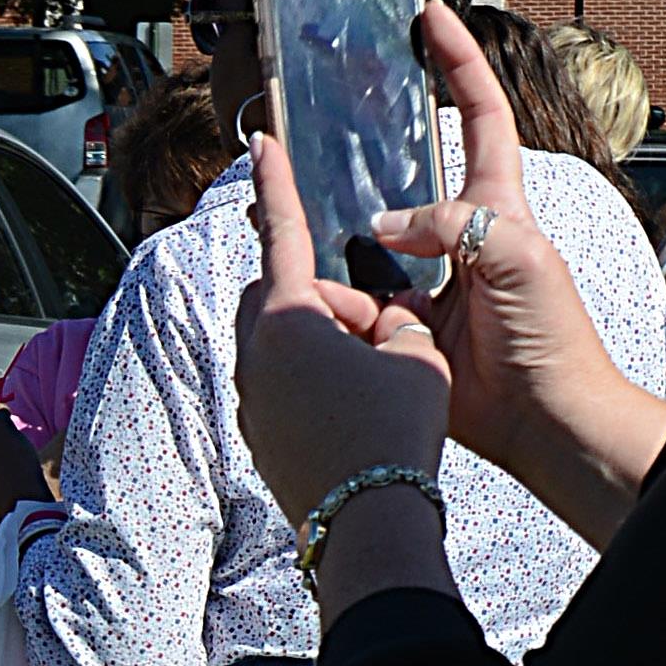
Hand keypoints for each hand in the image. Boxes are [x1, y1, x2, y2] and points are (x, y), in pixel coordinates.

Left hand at [233, 134, 451, 556]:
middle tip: (373, 325)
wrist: (370, 523)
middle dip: (319, 294)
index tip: (260, 142)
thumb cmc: (395, 431)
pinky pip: (282, 388)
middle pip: (278, 295)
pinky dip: (313, 382)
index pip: (280, 230)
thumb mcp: (414, 353)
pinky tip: (356, 410)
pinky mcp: (259, 438)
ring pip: (280, 344)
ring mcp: (251, 401)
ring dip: (320, 341)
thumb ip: (387, 318)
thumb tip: (370, 325)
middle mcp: (255, 356)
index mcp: (287, 318)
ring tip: (373, 374)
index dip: (276, 182)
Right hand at [279, 9, 665, 549]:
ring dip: (328, 228)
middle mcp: (454, 236)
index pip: (476, 113)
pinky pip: (352, 301)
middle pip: (400, 173)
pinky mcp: (398, 330)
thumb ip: (459, 224)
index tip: (429, 16)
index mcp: (496, 203)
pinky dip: (328, 295)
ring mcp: (423, 282)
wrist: (543, 421)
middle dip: (361, 146)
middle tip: (319, 116)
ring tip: (283, 201)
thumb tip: (385, 225)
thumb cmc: (553, 337)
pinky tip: (298, 280)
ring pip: (362, 241)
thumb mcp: (520, 256)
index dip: (455, 61)